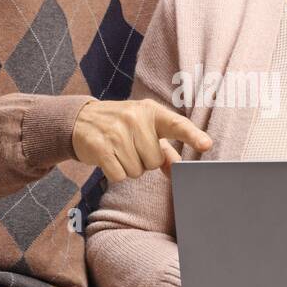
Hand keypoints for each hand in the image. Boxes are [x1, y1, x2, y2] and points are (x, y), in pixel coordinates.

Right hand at [71, 98, 211, 183]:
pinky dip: (115, 173)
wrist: (80, 119)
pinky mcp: (100, 147)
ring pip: (137, 171)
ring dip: (129, 167)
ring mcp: (116, 132)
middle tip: (131, 147)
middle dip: (144, 161)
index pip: (176, 125)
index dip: (192, 136)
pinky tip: (108, 158)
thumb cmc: (120, 126)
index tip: (206, 145)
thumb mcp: (144, 129)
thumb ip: (165, 149)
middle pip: (154, 161)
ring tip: (119, 151)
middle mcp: (135, 118)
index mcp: (151, 111)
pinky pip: (119, 175)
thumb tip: (178, 168)